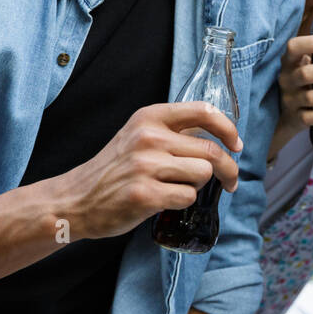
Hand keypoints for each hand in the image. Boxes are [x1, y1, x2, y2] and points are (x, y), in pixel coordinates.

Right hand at [58, 102, 243, 240]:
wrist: (76, 199)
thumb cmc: (115, 169)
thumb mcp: (138, 135)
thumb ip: (172, 132)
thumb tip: (220, 139)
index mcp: (150, 117)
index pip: (203, 111)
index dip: (228, 129)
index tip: (236, 144)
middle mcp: (149, 137)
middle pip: (212, 151)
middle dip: (228, 170)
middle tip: (230, 181)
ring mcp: (146, 166)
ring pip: (203, 174)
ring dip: (199, 186)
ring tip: (180, 188)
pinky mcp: (144, 194)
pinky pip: (188, 197)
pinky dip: (184, 202)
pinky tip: (166, 200)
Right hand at [273, 35, 312, 143]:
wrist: (286, 113)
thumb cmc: (307, 82)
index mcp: (290, 61)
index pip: (294, 47)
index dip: (312, 43)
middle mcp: (287, 79)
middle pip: (306, 73)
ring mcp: (290, 100)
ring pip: (311, 97)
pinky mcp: (295, 118)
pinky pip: (310, 118)